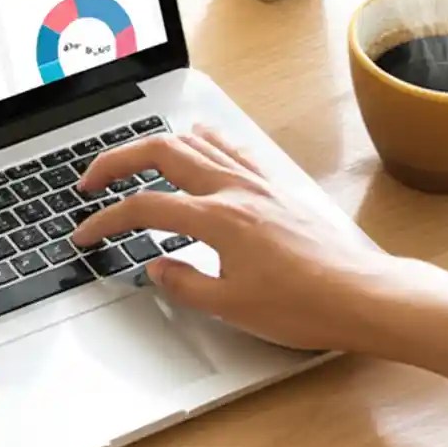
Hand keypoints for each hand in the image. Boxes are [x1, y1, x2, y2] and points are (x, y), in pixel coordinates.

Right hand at [72, 126, 398, 352]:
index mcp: (218, 219)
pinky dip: (204, 141)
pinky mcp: (275, 187)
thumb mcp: (232, 306)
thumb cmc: (306, 305)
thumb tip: (156, 268)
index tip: (85, 232)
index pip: (144, 208)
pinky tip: (198, 143)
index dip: (105, 220)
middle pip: (161, 152)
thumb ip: (184, 282)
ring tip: (132, 158)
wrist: (362, 296)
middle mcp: (235, 190)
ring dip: (155, 144)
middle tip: (91, 180)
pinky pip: (232, 148)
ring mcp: (257, 183)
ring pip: (196, 142)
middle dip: (117, 160)